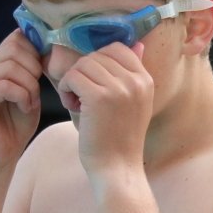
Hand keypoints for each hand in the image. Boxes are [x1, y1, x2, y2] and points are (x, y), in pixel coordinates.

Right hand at [0, 31, 43, 170]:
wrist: (1, 154)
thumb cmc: (18, 123)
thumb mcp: (31, 89)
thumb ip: (34, 67)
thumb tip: (47, 44)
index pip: (17, 38)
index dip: (37, 51)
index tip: (45, 72)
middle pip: (15, 48)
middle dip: (35, 69)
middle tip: (36, 92)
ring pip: (11, 66)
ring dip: (30, 86)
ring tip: (30, 102)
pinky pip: (5, 85)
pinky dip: (22, 96)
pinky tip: (25, 108)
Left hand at [58, 43, 154, 177]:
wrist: (118, 169)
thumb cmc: (120, 139)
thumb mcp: (135, 103)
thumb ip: (133, 74)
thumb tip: (137, 43)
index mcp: (146, 80)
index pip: (118, 48)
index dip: (99, 62)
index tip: (94, 83)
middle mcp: (135, 81)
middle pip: (97, 55)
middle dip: (84, 73)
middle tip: (83, 97)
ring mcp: (119, 88)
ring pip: (82, 64)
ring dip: (73, 81)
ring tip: (77, 103)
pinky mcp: (99, 97)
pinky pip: (72, 77)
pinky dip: (66, 90)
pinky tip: (72, 106)